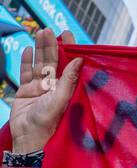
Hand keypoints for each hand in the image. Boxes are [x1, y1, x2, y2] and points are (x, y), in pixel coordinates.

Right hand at [8, 28, 81, 155]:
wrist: (28, 138)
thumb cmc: (48, 123)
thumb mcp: (60, 100)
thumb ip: (69, 80)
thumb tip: (79, 60)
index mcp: (67, 87)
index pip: (69, 63)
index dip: (68, 48)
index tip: (67, 33)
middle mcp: (55, 86)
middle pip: (53, 60)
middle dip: (51, 44)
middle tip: (48, 29)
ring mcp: (40, 88)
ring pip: (39, 64)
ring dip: (39, 49)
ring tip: (39, 33)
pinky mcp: (26, 91)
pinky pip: (26, 73)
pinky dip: (26, 62)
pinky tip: (27, 50)